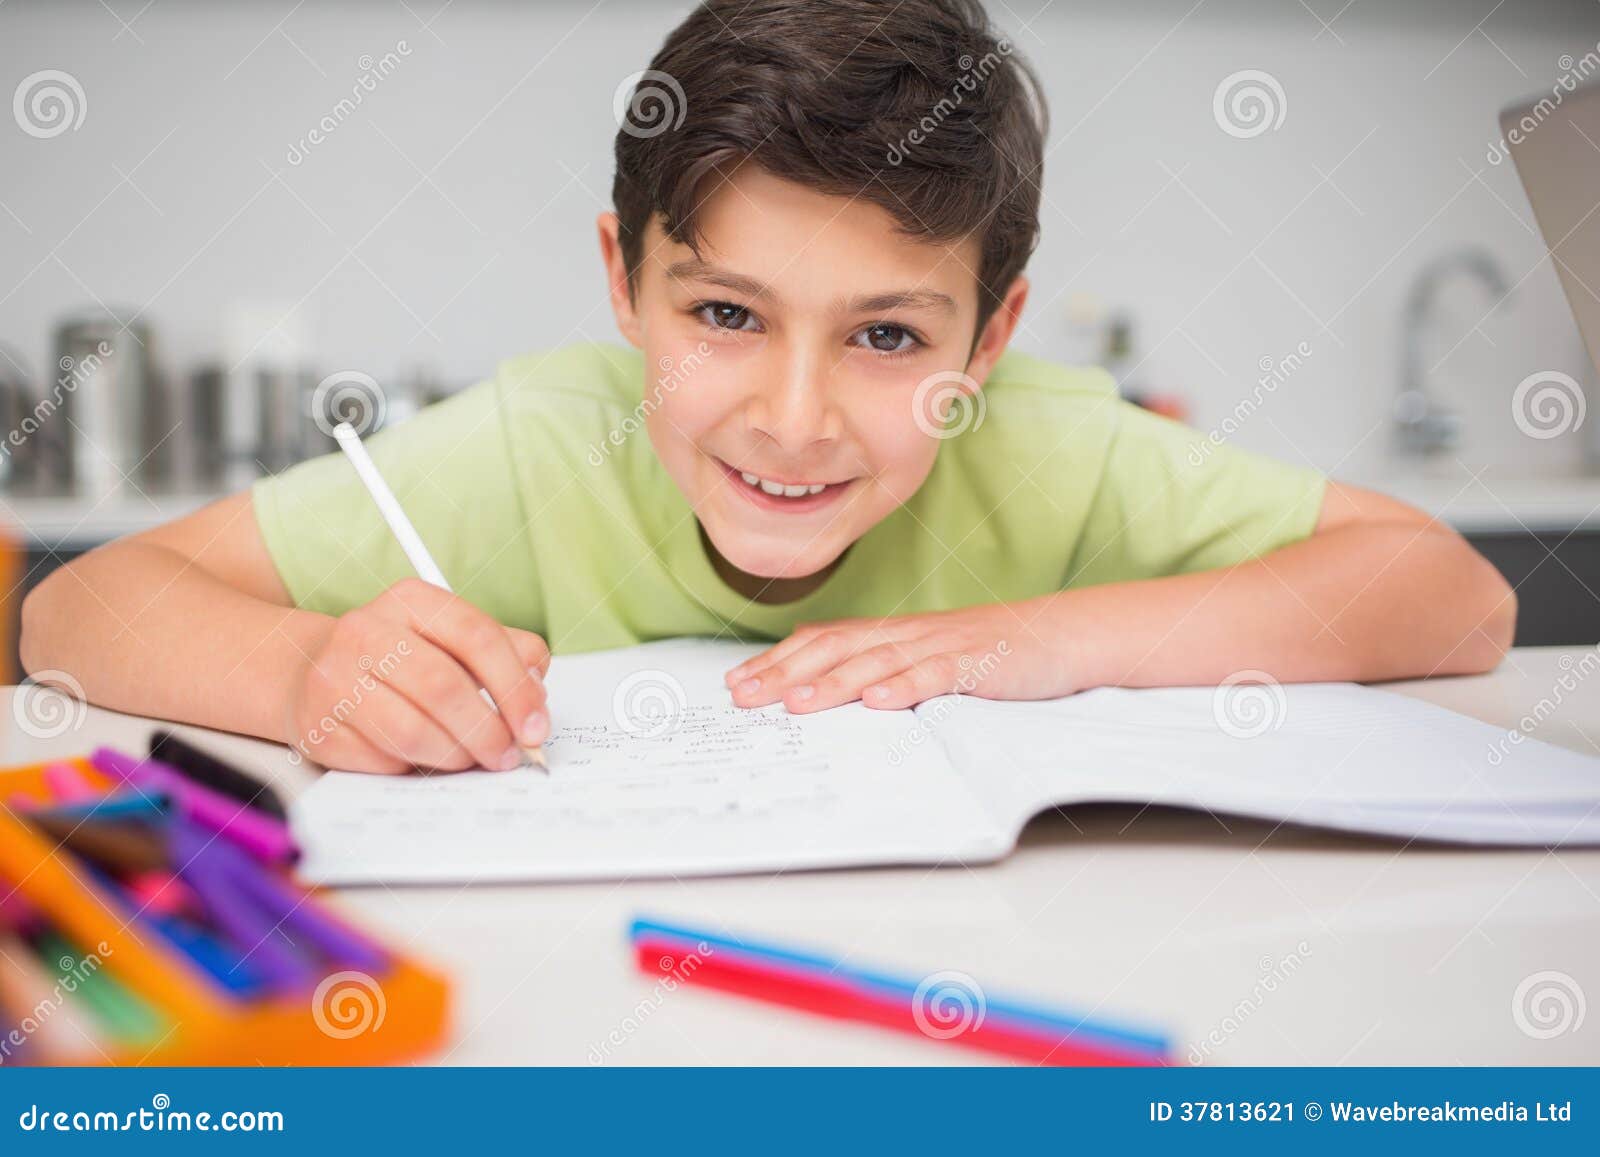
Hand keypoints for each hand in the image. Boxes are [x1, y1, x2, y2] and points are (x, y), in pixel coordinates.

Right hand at [287, 578, 550, 773]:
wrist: (313, 672)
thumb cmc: (401, 659)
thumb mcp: (453, 639)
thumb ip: (507, 653)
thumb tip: (537, 693)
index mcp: (410, 600)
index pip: (477, 636)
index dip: (515, 688)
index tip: (535, 726)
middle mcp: (365, 631)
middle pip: (443, 686)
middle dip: (487, 731)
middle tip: (507, 754)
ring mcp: (333, 678)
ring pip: (412, 731)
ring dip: (455, 755)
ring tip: (470, 758)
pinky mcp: (318, 726)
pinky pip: (383, 760)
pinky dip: (414, 767)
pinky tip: (423, 758)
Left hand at [724, 601, 1080, 713]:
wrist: (1060, 634)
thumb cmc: (992, 651)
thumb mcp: (928, 655)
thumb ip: (883, 664)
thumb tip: (831, 680)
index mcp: (894, 633)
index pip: (824, 641)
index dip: (779, 660)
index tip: (738, 682)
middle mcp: (909, 633)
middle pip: (837, 649)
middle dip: (786, 673)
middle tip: (744, 696)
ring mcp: (942, 646)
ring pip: (879, 662)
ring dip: (835, 683)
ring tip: (797, 703)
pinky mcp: (977, 664)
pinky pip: (937, 675)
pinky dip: (906, 687)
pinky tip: (879, 702)